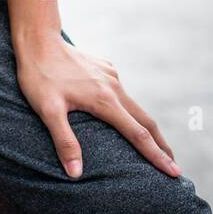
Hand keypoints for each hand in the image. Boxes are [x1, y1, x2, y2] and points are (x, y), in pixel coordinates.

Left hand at [16, 30, 180, 179]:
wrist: (38, 40)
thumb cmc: (39, 76)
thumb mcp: (47, 111)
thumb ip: (64, 141)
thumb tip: (76, 173)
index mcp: (105, 100)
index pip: (138, 135)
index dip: (157, 156)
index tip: (174, 173)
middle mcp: (114, 87)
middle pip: (145, 120)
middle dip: (161, 145)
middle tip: (173, 167)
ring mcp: (111, 75)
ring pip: (135, 106)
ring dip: (146, 127)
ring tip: (152, 146)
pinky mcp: (105, 68)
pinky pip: (122, 93)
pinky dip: (130, 110)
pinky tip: (125, 117)